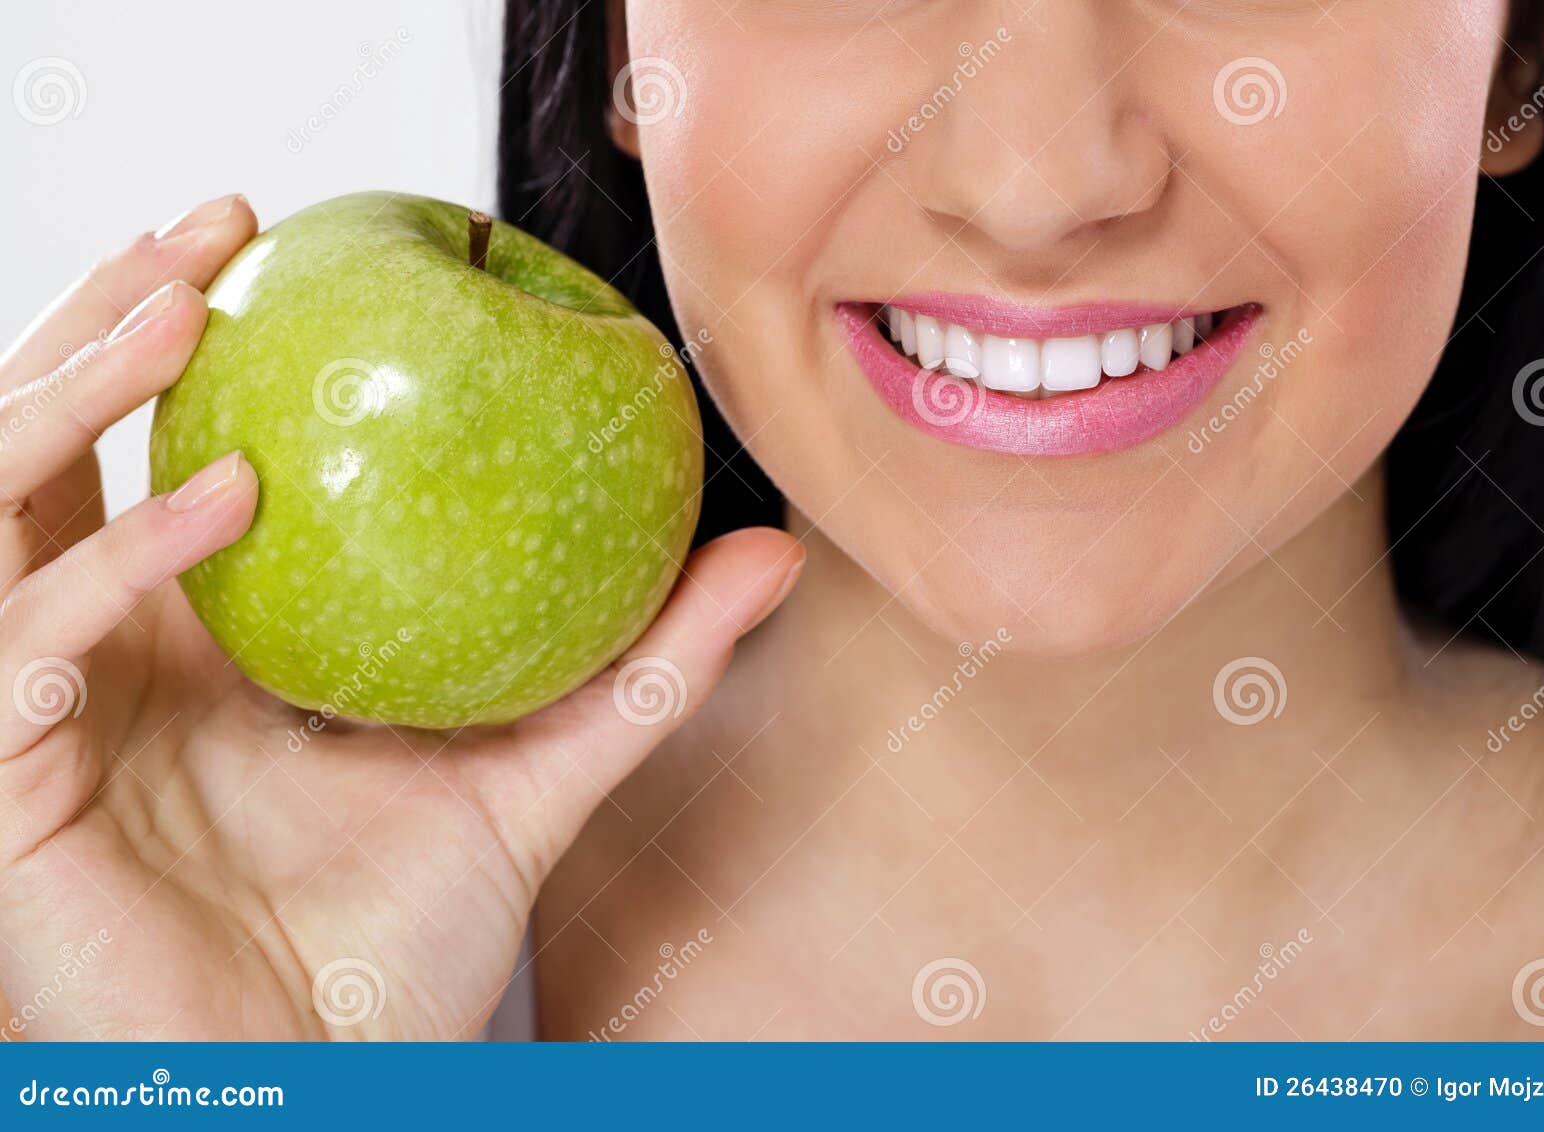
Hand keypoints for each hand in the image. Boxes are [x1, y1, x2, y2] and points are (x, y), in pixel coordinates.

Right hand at [0, 194, 802, 1039]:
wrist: (334, 1091)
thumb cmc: (407, 949)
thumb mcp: (540, 772)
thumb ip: (642, 663)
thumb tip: (768, 546)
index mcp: (189, 645)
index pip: (146, 454)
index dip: (170, 339)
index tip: (263, 240)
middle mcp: (94, 663)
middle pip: (47, 448)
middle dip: (109, 322)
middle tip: (219, 231)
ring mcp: (35, 726)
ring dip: (73, 398)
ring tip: (192, 314)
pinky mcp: (9, 802)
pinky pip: (22, 651)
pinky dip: (106, 570)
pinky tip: (220, 511)